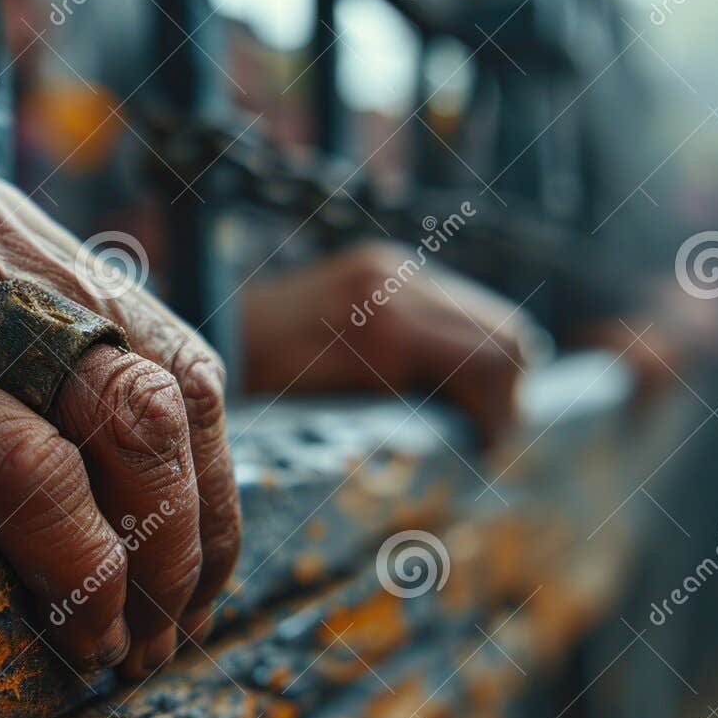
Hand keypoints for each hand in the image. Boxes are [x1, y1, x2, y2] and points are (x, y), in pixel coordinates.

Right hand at [0, 169, 240, 674]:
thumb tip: (100, 480)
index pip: (167, 351)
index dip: (207, 479)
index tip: (189, 571)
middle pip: (169, 387)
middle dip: (198, 530)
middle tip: (171, 629)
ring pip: (125, 420)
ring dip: (157, 558)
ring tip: (129, 645)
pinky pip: (26, 467)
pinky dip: (80, 562)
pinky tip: (79, 630)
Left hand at [242, 243, 543, 443]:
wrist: (207, 333)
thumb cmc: (256, 393)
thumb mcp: (331, 420)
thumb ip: (404, 421)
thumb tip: (475, 438)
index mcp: (386, 328)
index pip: (495, 361)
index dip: (504, 416)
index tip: (486, 455)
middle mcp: (398, 282)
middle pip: (508, 334)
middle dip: (509, 392)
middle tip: (485, 439)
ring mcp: (394, 266)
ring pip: (491, 315)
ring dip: (493, 367)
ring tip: (468, 414)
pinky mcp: (385, 263)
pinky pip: (455, 302)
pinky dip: (465, 343)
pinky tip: (439, 379)